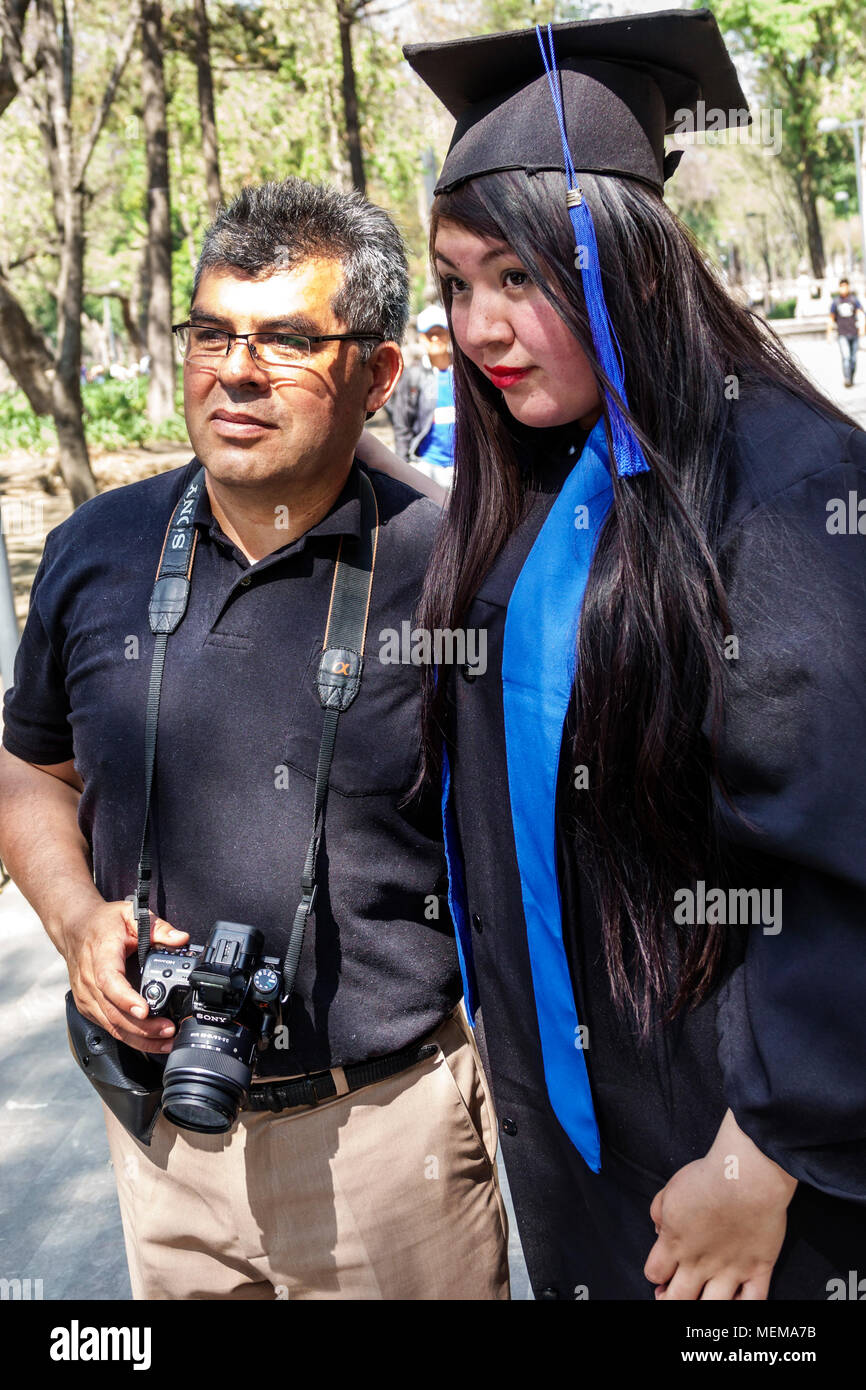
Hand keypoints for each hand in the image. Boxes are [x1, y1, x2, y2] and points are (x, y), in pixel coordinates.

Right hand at [60, 898, 188, 1052]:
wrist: (74, 929)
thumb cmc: (103, 923)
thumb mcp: (131, 914)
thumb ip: (158, 927)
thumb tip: (180, 939)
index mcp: (100, 956)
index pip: (109, 981)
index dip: (126, 998)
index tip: (145, 1010)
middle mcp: (89, 981)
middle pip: (113, 1012)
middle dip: (143, 1026)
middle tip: (168, 1030)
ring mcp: (86, 997)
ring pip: (111, 1025)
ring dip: (139, 1038)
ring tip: (166, 1040)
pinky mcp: (88, 1007)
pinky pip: (108, 1027)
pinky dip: (130, 1037)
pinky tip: (150, 1041)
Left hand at [644, 1109, 797, 1299]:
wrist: (748, 1175)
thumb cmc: (708, 1176)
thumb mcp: (671, 1187)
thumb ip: (658, 1211)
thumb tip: (659, 1229)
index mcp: (675, 1242)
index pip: (654, 1272)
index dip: (656, 1273)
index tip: (662, 1269)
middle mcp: (700, 1263)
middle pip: (678, 1298)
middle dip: (669, 1299)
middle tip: (671, 1294)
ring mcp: (731, 1269)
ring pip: (711, 1307)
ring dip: (701, 1307)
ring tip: (700, 1300)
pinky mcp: (758, 1268)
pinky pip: (752, 1302)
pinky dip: (743, 1306)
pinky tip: (736, 1298)